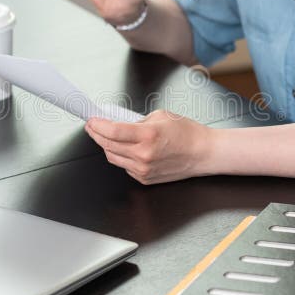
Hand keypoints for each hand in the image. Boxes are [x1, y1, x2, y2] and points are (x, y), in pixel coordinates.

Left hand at [85, 110, 212, 184]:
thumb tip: (119, 123)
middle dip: (96, 134)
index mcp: (148, 136)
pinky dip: (121, 156)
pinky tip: (125, 148)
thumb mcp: (160, 116)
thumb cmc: (187, 134)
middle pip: (108, 145)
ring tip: (105, 136)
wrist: (203, 153)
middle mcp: (143, 155)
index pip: (112, 131)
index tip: (92, 120)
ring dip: (106, 146)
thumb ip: (137, 121)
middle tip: (92, 127)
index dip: (97, 125)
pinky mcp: (144, 178)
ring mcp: (143, 169)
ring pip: (113, 157)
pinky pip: (124, 166)